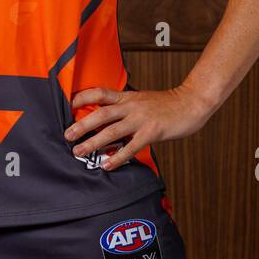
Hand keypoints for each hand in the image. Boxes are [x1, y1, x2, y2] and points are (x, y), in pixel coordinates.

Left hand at [64, 83, 211, 170]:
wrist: (191, 102)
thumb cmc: (167, 104)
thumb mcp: (142, 100)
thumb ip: (125, 108)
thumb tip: (106, 121)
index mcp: (127, 97)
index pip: (100, 92)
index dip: (82, 97)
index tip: (67, 105)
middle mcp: (131, 106)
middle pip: (101, 113)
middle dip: (82, 125)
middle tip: (67, 135)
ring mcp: (141, 119)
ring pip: (112, 130)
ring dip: (93, 142)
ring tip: (79, 152)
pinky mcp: (152, 132)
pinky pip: (131, 146)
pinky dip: (118, 157)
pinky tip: (108, 165)